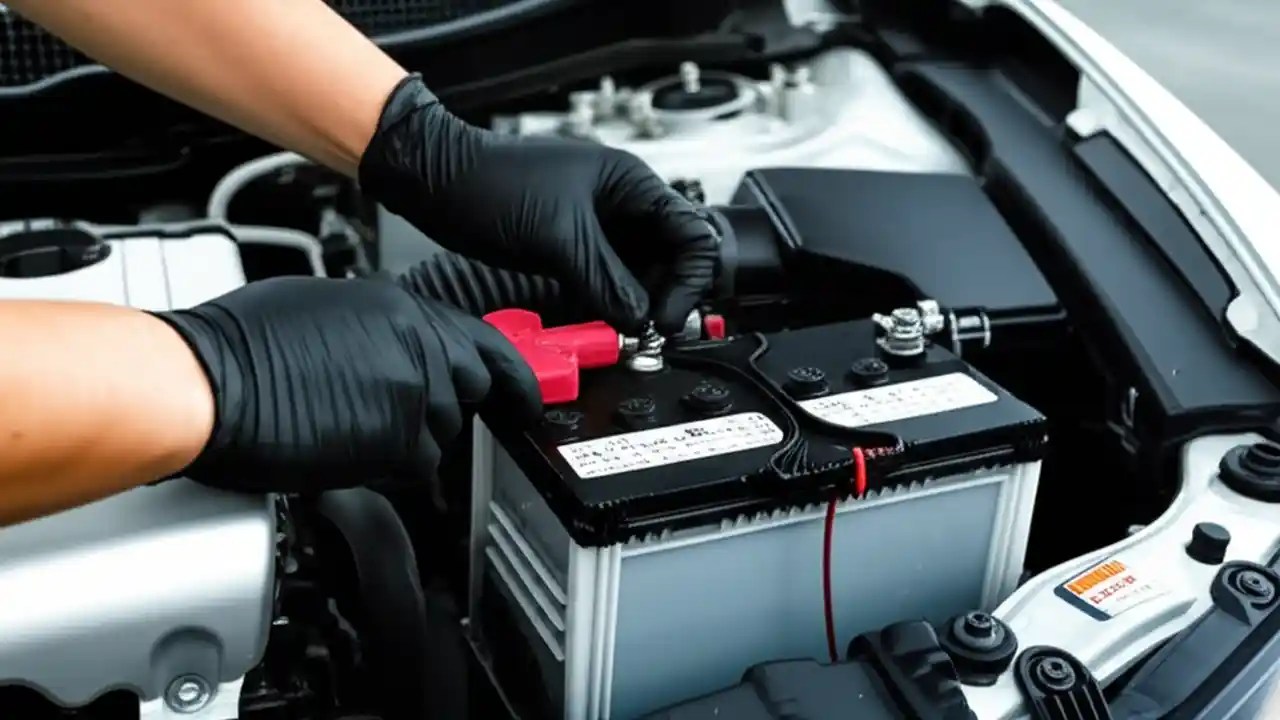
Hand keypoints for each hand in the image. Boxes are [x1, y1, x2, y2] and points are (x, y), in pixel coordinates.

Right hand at [152, 277, 538, 492]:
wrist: (204, 385)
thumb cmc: (237, 347)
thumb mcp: (321, 309)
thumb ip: (376, 330)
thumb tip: (391, 351)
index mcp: (400, 306)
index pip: (484, 342)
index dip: (508, 375)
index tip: (523, 395)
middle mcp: (417, 343)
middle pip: (470, 388)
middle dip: (447, 409)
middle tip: (410, 420)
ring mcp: (413, 390)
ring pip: (443, 432)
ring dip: (409, 440)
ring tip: (350, 431)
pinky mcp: (398, 439)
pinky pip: (419, 467)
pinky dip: (390, 470)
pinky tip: (346, 452)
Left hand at [358, 74, 719, 335]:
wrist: (437, 180)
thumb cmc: (491, 181)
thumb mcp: (559, 239)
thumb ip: (606, 282)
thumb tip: (640, 319)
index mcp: (631, 184)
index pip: (690, 234)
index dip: (688, 281)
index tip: (667, 319)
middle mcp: (622, 204)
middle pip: (670, 258)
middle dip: (667, 297)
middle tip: (653, 333)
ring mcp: (599, 227)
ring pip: (640, 274)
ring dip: (639, 305)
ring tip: (630, 334)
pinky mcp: (574, 247)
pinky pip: (609, 281)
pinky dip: (612, 304)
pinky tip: (607, 322)